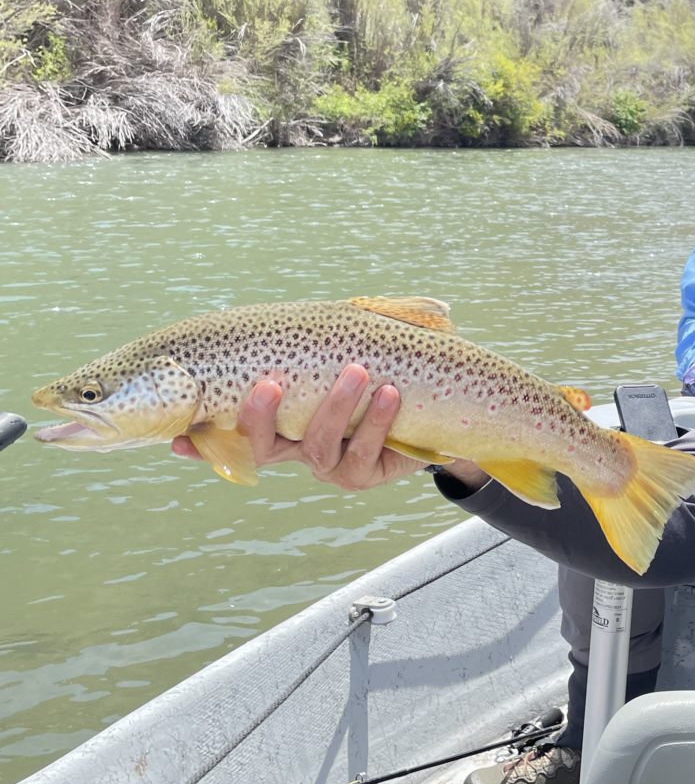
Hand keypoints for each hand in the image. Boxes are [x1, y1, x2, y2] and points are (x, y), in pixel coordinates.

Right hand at [172, 365, 425, 492]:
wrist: (427, 410)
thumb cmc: (375, 371)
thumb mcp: (340, 353)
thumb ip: (310, 340)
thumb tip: (276, 309)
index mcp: (280, 424)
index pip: (231, 434)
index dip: (203, 441)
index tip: (177, 437)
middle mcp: (295, 447)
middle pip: (262, 446)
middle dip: (259, 417)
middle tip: (267, 384)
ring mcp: (327, 464)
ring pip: (318, 444)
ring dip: (336, 405)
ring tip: (357, 370)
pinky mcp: (360, 474)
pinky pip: (362, 450)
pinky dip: (375, 420)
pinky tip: (389, 394)